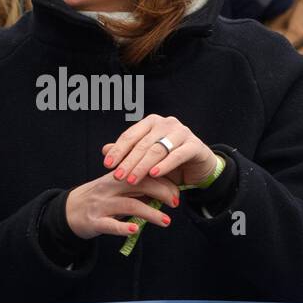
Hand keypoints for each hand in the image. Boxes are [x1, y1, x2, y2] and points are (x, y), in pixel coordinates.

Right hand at [65, 171, 180, 239]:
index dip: (163, 181)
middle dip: (161, 193)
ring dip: (151, 213)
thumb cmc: (98, 200)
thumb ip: (137, 189)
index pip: (143, 174)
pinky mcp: (94, 222)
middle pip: (139, 185)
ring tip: (167, 221)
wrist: (67, 211)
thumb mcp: (116, 189)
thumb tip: (166, 191)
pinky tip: (135, 230)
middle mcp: (109, 188)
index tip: (177, 191)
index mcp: (116, 177)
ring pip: (130, 205)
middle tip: (176, 203)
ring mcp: (101, 205)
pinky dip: (123, 227)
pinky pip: (110, 224)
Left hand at [101, 114, 217, 188]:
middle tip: (118, 177)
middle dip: (128, 162)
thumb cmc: (169, 162)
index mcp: (151, 122)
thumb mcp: (146, 160)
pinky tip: (154, 174)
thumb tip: (104, 150)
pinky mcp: (195, 145)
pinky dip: (165, 165)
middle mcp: (166, 123)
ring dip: (142, 166)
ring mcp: (182, 132)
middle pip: (142, 144)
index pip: (130, 135)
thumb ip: (128, 153)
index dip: (117, 150)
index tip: (107, 165)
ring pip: (158, 149)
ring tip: (132, 179)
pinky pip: (177, 155)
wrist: (198, 168)